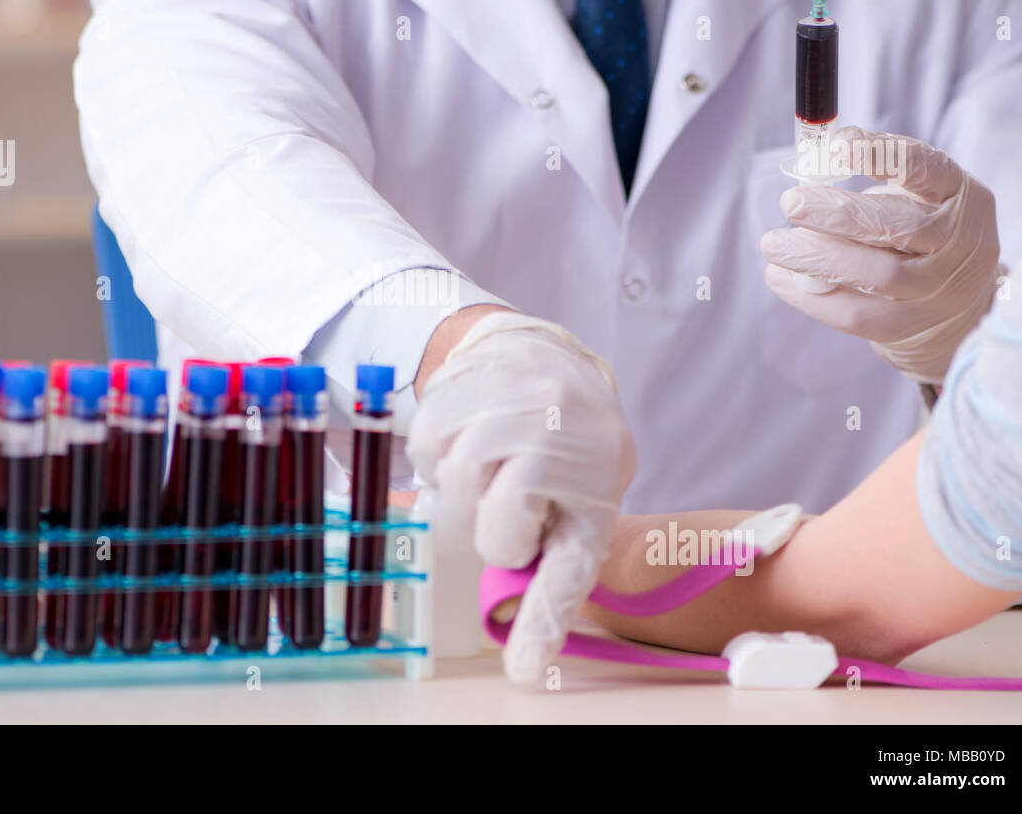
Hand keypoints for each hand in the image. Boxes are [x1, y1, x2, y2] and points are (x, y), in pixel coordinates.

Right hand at [407, 311, 636, 683]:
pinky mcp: (453, 397)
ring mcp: (499, 414)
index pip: (567, 565)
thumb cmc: (568, 440)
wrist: (540, 356)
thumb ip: (555, 554)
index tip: (521, 665)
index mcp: (595, 483)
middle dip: (499, 529)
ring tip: (498, 456)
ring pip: (456, 493)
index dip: (542, 619)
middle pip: (494, 535)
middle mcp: (554, 443)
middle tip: (518, 493)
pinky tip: (471, 431)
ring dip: (470, 487)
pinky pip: (426, 457)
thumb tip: (519, 635)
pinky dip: (441, 457)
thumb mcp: (584, 493)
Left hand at [760, 126, 999, 384]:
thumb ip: (873, 175)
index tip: (835, 147)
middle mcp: (963, 243)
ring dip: (817, 257)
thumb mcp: (911, 196)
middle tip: (790, 203)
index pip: (927, 169)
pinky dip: (811, 295)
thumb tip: (813, 164)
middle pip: (899, 229)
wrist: (952, 306)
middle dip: (838, 214)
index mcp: (963, 196)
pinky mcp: (912, 327)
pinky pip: (857, 314)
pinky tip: (780, 276)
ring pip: (879, 276)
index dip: (880, 155)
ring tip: (773, 243)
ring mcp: (942, 291)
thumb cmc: (918, 235)